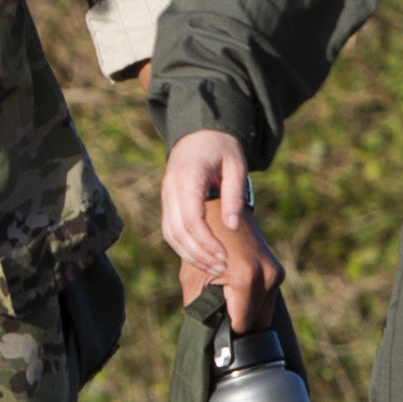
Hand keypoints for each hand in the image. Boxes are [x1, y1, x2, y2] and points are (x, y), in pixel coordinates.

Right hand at [158, 128, 282, 327]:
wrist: (200, 133)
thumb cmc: (222, 148)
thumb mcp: (236, 164)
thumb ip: (234, 194)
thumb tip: (231, 227)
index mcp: (187, 177)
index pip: (190, 219)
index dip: (206, 242)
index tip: (224, 257)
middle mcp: (170, 188)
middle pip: (177, 231)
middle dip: (199, 254)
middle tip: (222, 268)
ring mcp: (166, 196)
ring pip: (170, 235)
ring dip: (190, 255)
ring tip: (214, 268)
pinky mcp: (167, 203)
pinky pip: (170, 231)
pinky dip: (184, 248)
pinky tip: (202, 257)